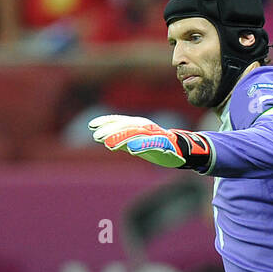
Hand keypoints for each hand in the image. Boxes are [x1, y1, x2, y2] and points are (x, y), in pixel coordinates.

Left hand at [88, 114, 211, 169]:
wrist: (181, 150)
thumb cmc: (156, 146)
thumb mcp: (135, 142)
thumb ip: (120, 140)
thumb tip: (102, 139)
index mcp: (138, 125)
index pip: (120, 121)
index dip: (106, 122)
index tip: (92, 126)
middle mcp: (146, 127)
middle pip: (126, 127)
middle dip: (112, 131)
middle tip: (97, 136)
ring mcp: (155, 136)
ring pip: (138, 135)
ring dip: (123, 139)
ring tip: (110, 144)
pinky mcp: (164, 146)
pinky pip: (153, 145)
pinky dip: (144, 146)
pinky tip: (133, 150)